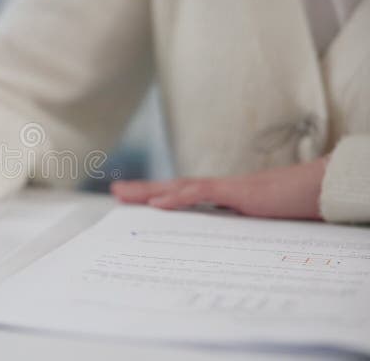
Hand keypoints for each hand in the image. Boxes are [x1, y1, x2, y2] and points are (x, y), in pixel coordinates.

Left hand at [111, 157, 328, 219]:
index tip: (131, 199)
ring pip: (178, 187)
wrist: (315, 190)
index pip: (179, 195)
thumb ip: (230, 226)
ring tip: (124, 194)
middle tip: (114, 192)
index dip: (155, 196)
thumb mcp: (252, 222)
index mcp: (219, 196)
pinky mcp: (236, 191)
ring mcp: (224, 187)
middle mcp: (216, 188)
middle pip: (170, 188)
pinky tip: (157, 203)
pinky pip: (201, 193)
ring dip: (150, 191)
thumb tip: (211, 242)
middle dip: (141, 190)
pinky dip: (177, 198)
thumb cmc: (288, 204)